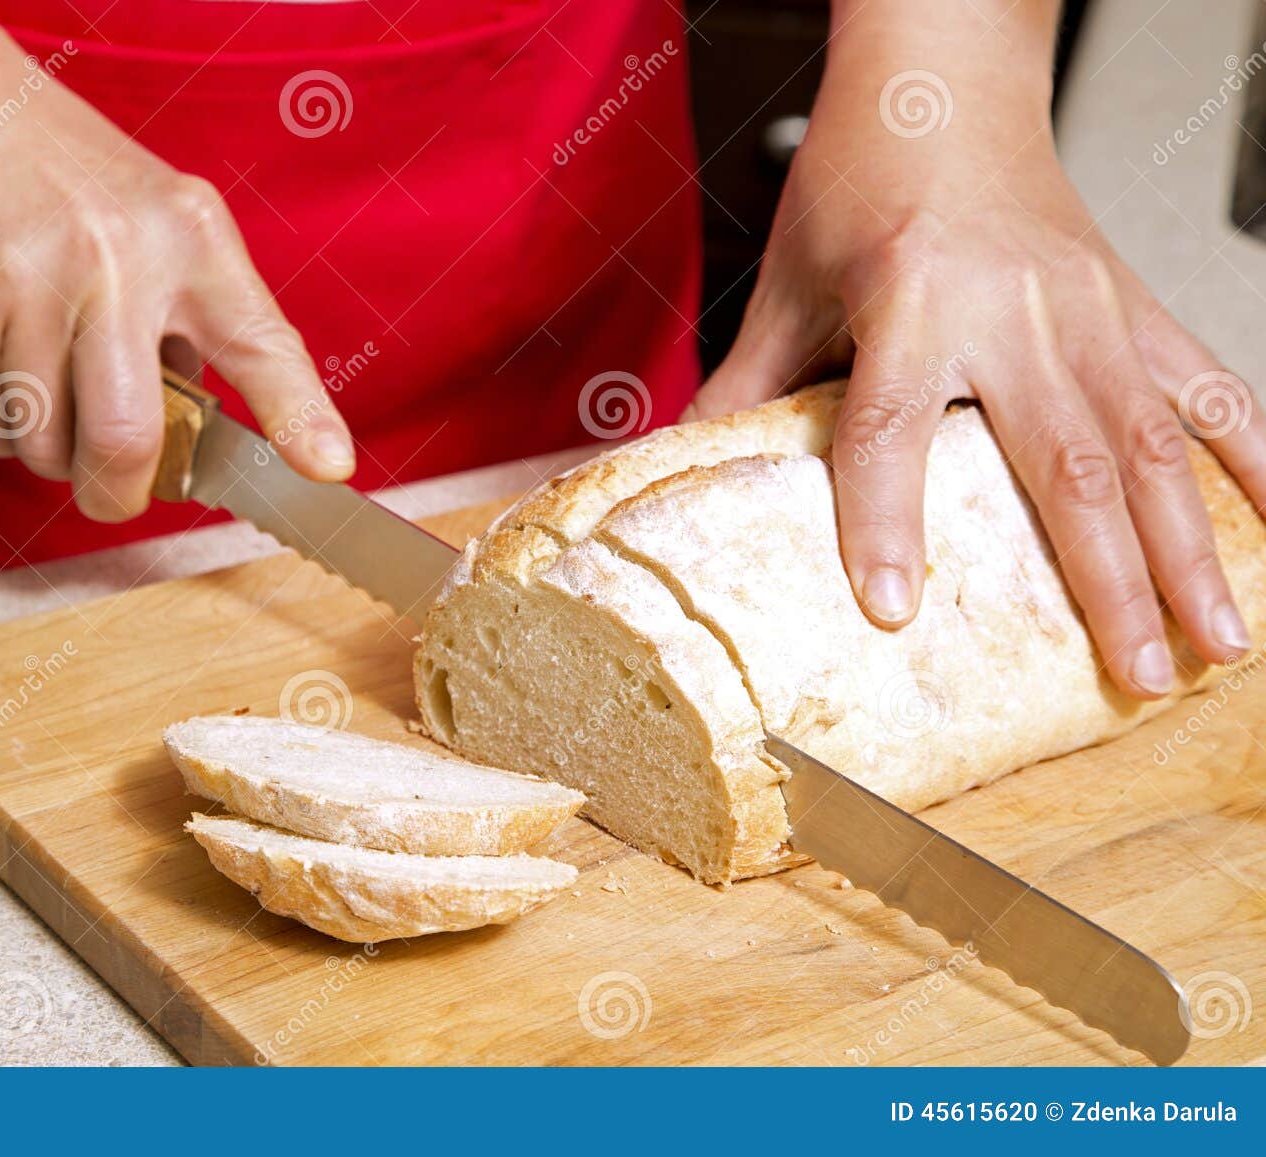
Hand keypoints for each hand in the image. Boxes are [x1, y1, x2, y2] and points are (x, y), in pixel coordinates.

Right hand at [0, 71, 352, 520]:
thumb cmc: (73, 178)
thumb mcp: (168, 221)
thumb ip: (205, 322)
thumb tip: (207, 439)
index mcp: (189, 237)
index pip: (260, 342)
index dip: (298, 417)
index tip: (328, 469)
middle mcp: (114, 260)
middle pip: (125, 439)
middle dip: (119, 493)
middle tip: (116, 490)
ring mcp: (26, 285)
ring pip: (44, 446)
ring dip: (51, 451)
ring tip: (53, 391)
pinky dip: (1, 424)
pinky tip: (4, 365)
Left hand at [687, 12, 1264, 698]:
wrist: (944, 79)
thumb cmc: (862, 174)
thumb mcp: (787, 283)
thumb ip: (747, 385)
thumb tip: (689, 469)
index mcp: (913, 297)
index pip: (892, 430)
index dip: (885, 523)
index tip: (890, 609)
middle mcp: (1016, 308)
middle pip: (1068, 464)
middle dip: (1110, 585)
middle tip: (1132, 678)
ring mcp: (1090, 307)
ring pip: (1156, 446)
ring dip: (1191, 551)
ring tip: (1217, 642)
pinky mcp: (1131, 301)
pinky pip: (1205, 386)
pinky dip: (1250, 456)